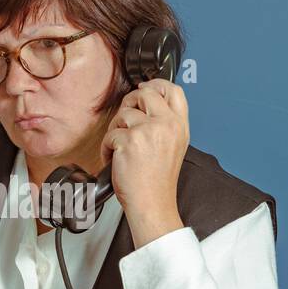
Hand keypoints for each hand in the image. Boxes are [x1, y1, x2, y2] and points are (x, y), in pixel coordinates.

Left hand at [100, 79, 189, 246]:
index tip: (144, 88)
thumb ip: (165, 125)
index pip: (174, 90)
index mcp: (180, 126)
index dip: (156, 84)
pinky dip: (107, 147)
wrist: (152, 204)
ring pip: (124, 113)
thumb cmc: (158, 182)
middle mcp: (167, 124)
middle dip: (130, 103)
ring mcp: (149, 130)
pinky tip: (114, 159)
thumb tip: (146, 105)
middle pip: (145, 93)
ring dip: (115, 129)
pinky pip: (111, 133)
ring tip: (120, 148)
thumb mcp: (173, 147)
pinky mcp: (130, 140)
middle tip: (125, 120)